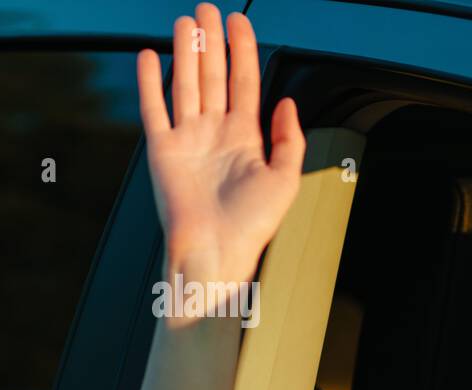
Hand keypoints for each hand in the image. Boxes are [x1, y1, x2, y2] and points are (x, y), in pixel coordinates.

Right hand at [137, 4, 304, 306]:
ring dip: (185, 52)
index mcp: (246, 139)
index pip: (244, 83)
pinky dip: (150, 82)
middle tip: (208, 9)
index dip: (242, 51)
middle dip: (211, 42)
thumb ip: (290, 139)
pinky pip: (154, 108)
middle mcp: (215, 133)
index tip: (240, 22)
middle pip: (213, 76)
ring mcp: (188, 139)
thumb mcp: (286, 180)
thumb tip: (287, 102)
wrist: (217, 251)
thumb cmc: (252, 225)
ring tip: (186, 22)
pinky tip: (150, 57)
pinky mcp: (163, 150)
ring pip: (186, 84)